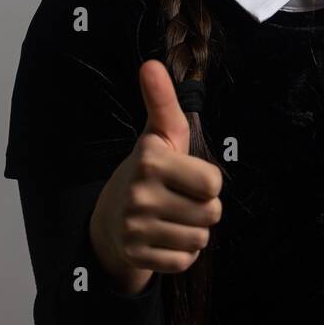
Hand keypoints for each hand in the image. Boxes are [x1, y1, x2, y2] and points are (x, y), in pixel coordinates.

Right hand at [89, 60, 223, 295]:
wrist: (109, 219)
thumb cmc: (148, 171)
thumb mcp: (158, 136)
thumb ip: (161, 102)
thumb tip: (151, 64)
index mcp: (150, 160)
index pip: (214, 183)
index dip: (208, 182)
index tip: (187, 177)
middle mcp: (140, 193)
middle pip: (211, 213)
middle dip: (203, 208)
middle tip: (179, 200)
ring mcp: (135, 227)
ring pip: (200, 239)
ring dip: (193, 231)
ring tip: (172, 218)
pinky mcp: (137, 255)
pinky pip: (184, 261)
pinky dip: (181, 253)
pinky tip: (165, 238)